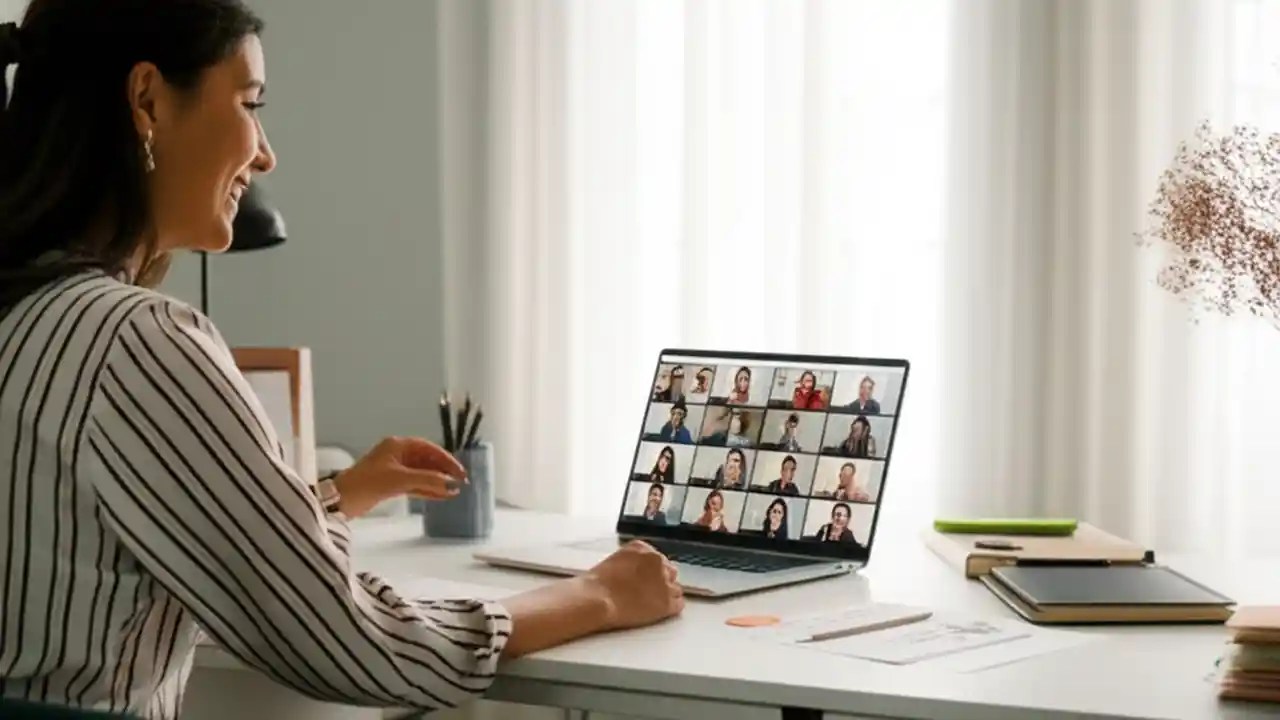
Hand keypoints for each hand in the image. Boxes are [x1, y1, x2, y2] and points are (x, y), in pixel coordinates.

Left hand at [332, 436, 466, 518]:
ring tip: (454, 492)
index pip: (428, 448)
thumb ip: (427, 480)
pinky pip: (414, 484)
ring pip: (421, 474)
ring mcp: (394, 470)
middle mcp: (397, 454)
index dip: (446, 459)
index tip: (460, 472)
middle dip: (443, 472)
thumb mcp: (400, 479)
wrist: (341, 500)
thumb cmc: (368, 483)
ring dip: (437, 482)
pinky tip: (441, 496)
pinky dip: (427, 490)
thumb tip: (451, 484)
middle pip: (426, 461)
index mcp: (397, 445)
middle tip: (460, 482)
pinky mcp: (391, 484)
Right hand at [583, 540, 683, 630]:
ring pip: (676, 588)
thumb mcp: (615, 562)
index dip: (651, 572)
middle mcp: (658, 561)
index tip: (645, 580)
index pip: (657, 559)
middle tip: (648, 593)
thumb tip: (638, 575)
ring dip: (667, 595)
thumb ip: (633, 564)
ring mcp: (665, 582)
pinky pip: (679, 604)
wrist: (597, 598)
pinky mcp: (668, 602)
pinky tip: (658, 612)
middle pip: (670, 572)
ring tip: (651, 604)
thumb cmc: (597, 583)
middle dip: (661, 582)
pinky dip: (671, 609)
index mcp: (644, 548)